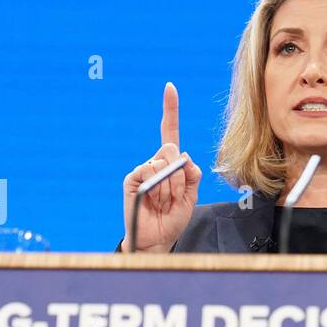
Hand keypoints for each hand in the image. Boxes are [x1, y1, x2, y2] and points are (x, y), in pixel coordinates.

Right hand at [122, 82, 202, 252]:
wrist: (157, 238)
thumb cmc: (173, 218)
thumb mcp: (192, 196)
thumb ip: (193, 175)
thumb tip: (184, 158)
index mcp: (171, 163)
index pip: (169, 132)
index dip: (170, 110)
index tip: (170, 88)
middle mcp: (156, 162)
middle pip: (172, 150)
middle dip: (180, 177)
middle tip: (175, 196)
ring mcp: (143, 169)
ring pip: (163, 164)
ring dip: (170, 187)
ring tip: (163, 202)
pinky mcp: (132, 178)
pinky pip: (149, 171)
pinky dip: (157, 187)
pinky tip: (153, 200)